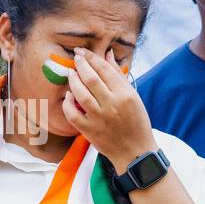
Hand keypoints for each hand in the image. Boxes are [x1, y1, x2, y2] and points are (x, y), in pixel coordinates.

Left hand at [60, 48, 155, 169]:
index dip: (91, 57)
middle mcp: (112, 104)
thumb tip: (108, 54)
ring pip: (81, 94)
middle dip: (80, 65)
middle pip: (91, 78)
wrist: (135, 152)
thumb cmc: (136, 122)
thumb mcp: (133, 96)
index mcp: (125, 94)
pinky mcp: (90, 131)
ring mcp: (100, 118)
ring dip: (73, 81)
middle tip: (75, 58)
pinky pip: (73, 114)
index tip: (82, 52)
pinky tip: (68, 96)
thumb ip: (119, 75)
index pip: (105, 69)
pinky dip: (68, 103)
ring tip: (70, 73)